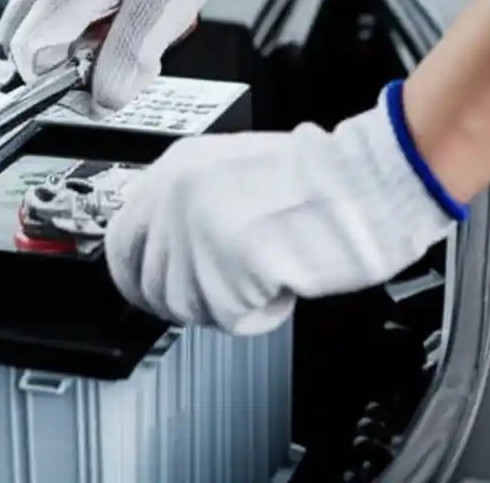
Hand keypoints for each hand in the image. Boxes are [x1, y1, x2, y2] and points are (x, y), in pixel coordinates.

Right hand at [0, 0, 283, 114]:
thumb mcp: (167, 4)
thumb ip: (128, 59)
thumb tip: (104, 100)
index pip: (27, 53)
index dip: (56, 85)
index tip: (97, 91)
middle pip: (27, 32)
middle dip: (65, 60)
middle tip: (117, 59)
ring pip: (51, 8)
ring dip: (85, 31)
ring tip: (137, 23)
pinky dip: (97, 3)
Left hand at [103, 82, 466, 334]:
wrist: (368, 181)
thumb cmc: (321, 178)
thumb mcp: (232, 170)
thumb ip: (190, 205)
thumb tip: (167, 248)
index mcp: (175, 169)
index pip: (122, 239)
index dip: (137, 275)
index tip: (151, 290)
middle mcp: (176, 199)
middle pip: (150, 284)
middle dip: (185, 299)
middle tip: (222, 294)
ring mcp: (197, 234)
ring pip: (186, 307)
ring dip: (227, 305)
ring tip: (265, 275)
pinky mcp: (226, 268)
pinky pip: (229, 319)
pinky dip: (259, 314)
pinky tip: (281, 282)